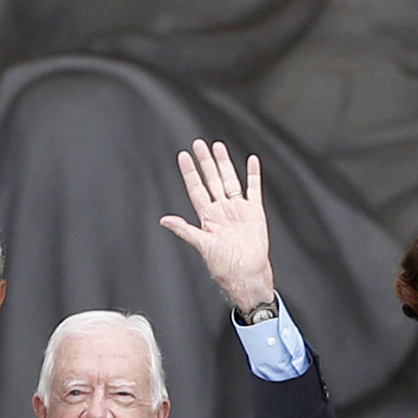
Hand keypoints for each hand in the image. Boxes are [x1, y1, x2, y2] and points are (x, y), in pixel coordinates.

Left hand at [157, 141, 277, 315]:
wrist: (247, 273)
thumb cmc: (224, 265)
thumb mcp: (202, 245)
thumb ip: (185, 230)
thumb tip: (164, 220)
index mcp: (207, 216)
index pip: (196, 188)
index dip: (190, 172)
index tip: (184, 156)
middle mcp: (221, 209)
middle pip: (212, 179)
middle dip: (205, 162)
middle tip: (199, 144)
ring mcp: (237, 208)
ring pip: (229, 179)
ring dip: (224, 163)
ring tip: (218, 147)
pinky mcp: (254, 211)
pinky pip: (253, 188)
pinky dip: (253, 175)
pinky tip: (251, 161)